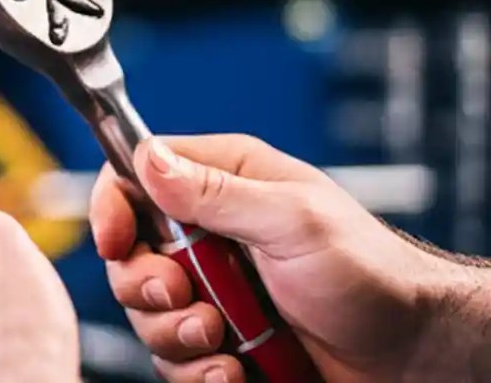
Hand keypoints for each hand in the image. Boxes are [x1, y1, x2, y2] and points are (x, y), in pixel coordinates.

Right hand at [90, 134, 487, 381]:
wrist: (408, 352)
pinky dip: (197, 371)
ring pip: (146, 313)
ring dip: (177, 334)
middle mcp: (208, 234)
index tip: (114, 239)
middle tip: (185, 296)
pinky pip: (174, 358)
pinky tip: (232, 370)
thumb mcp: (293, 220)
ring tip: (224, 339)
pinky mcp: (217, 340)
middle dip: (147, 285)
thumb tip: (149, 159)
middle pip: (128, 254)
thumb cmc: (370, 273)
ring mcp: (211, 289)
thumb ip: (217, 192)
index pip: (135, 177)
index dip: (113, 208)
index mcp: (223, 183)